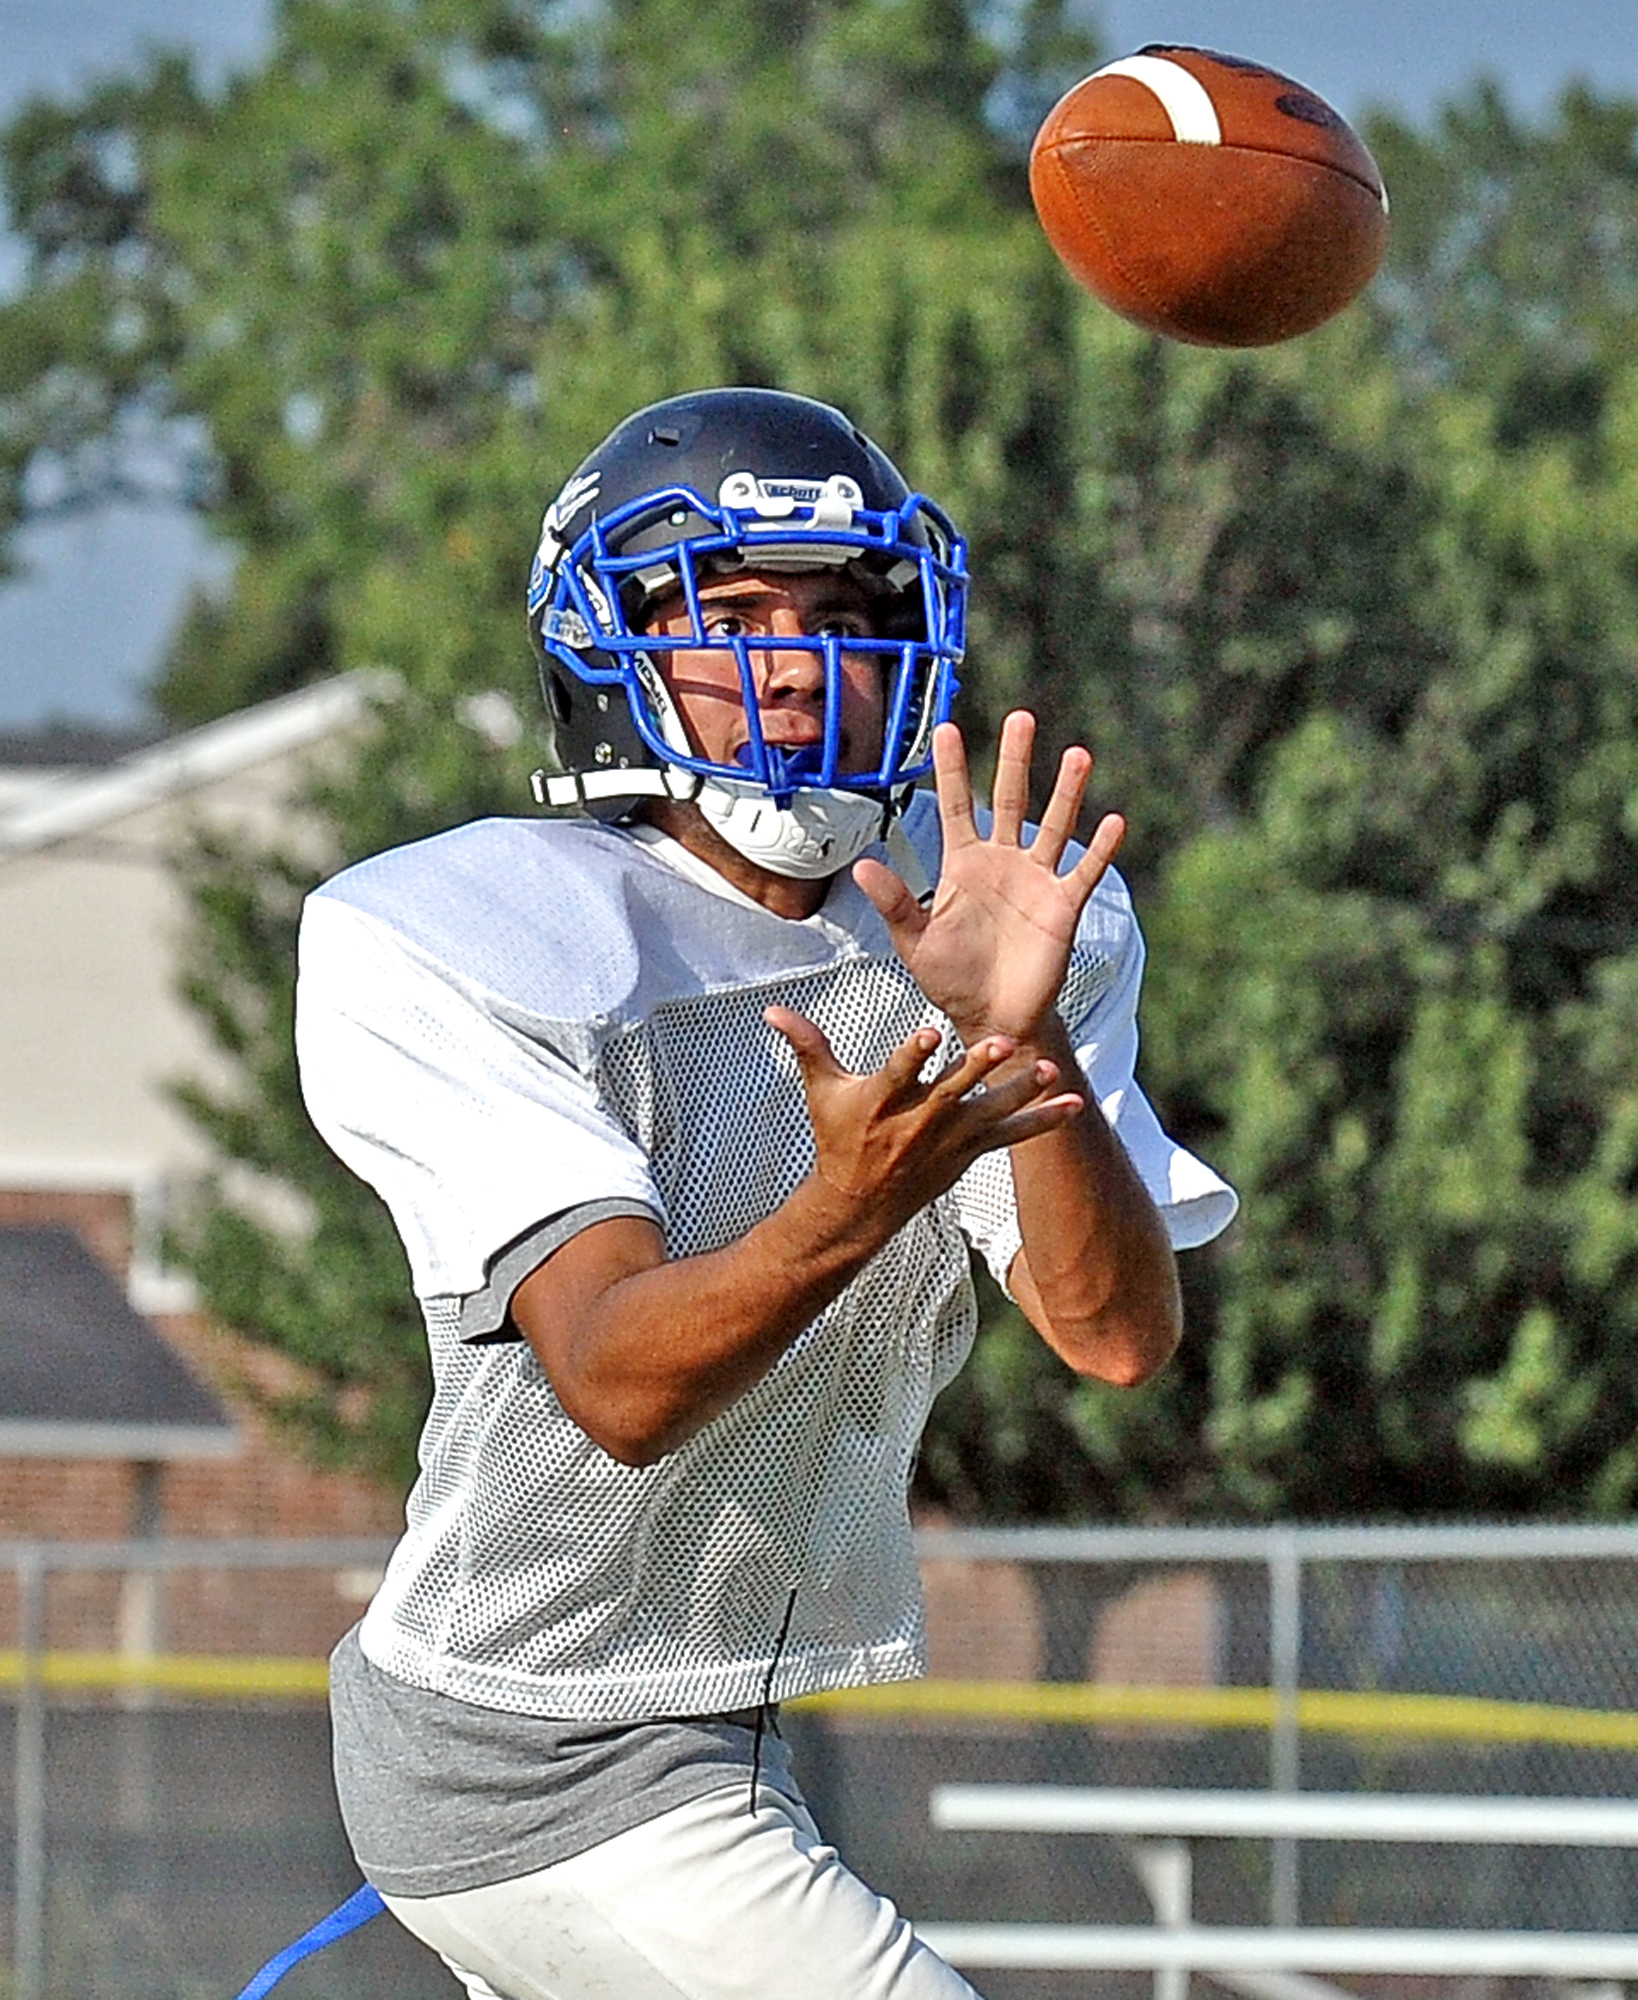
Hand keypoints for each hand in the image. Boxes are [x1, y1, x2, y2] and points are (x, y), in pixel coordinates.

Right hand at [764, 1006, 1084, 1236]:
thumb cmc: (839, 1139)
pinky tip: (1073, 1103)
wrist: (858, 1205)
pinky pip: (1012, 1137)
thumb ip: (807, 1045)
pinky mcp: (969, 1153)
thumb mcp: (821, 1091)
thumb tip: (773, 1009)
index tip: (930, 1030)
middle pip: (952, 1092)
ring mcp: (947, 1141)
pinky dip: (1043, 1121)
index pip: (897, 1074)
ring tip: (1050, 1069)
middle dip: (978, 1069)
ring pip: (989, 1113)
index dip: (913, 1053)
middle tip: (1004, 1041)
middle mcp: (917, 1123)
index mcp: (881, 1103)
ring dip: (1021, 1093)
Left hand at [853, 711, 1124, 1045]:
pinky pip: (1084, 872)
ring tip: (1078, 755)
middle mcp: (1002, 862)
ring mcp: (1036, 880)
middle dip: (1015, 760)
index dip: (950, 768)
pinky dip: (1100, 849)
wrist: (992, 1016)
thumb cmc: (950, 979)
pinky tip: (1114, 821)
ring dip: (1066, 792)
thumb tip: (862, 865)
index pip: (954, 805)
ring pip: (1054, 826)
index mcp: (962, 865)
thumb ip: (895, 902)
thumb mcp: (915, 941)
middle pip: (1008, 800)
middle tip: (1021, 718)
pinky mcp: (1063, 906)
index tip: (947, 727)